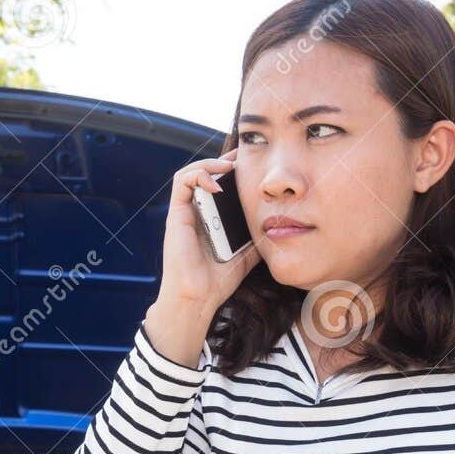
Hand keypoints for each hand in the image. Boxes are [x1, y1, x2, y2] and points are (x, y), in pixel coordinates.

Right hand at [158, 148, 261, 315]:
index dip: (231, 170)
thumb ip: (256, 237)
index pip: (217, 185)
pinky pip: (182, 182)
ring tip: (229, 166)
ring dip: (209, 164)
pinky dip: (199, 175)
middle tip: (242, 155)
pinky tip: (217, 183)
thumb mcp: (247, 253)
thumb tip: (278, 225)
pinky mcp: (176, 214)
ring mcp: (184, 212)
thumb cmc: (218, 281)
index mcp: (209, 219)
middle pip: (205, 175)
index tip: (249, 162)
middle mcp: (195, 212)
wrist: (199, 297)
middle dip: (222, 161)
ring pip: (190, 172)